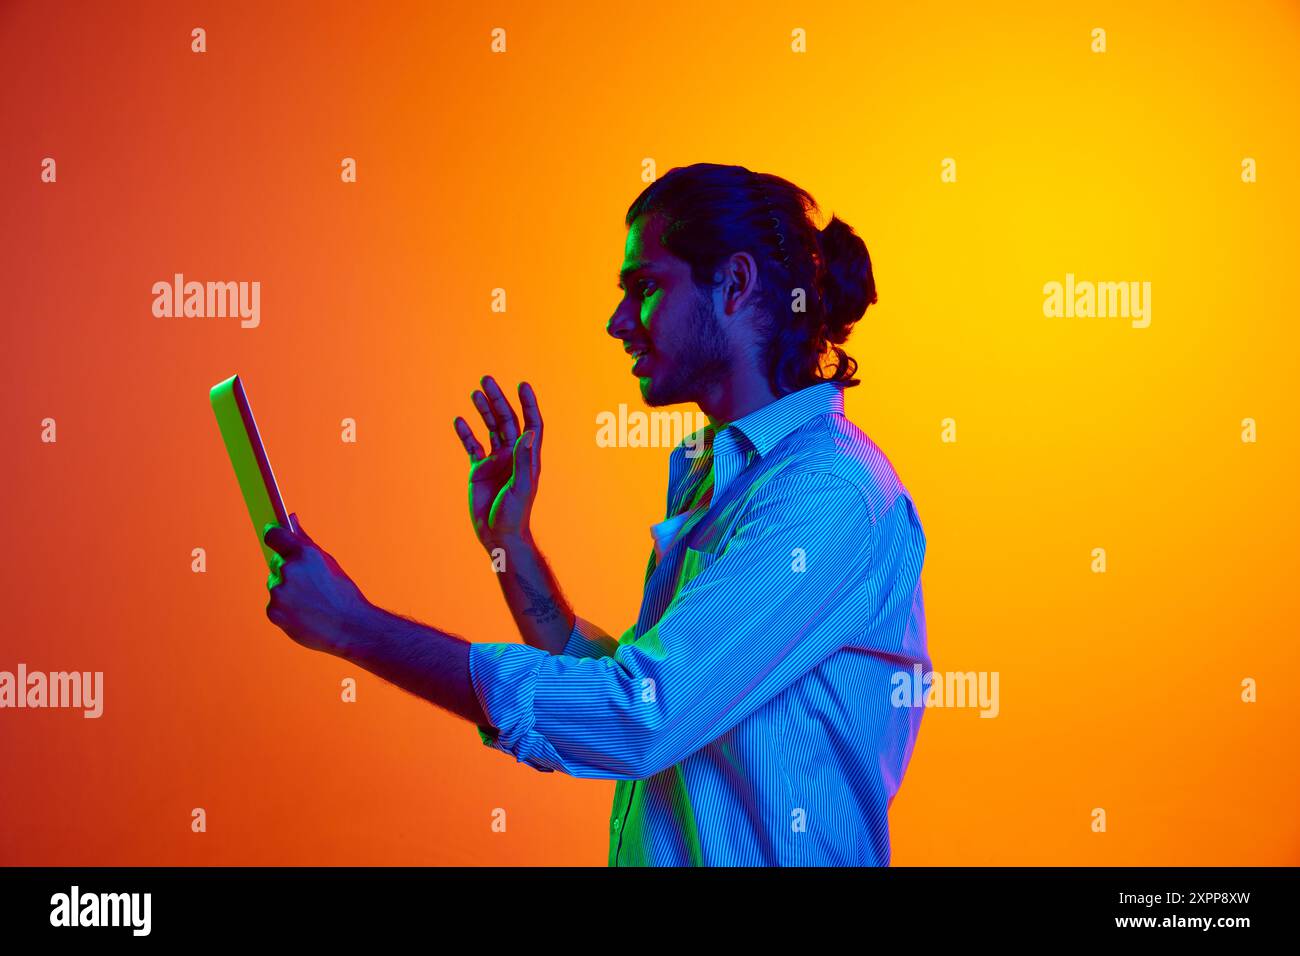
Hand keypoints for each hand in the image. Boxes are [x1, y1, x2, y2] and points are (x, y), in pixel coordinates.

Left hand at [264, 514, 371, 655]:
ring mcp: (279, 591)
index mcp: (304, 553)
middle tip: (309, 585)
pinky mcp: (273, 611)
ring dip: (287, 591)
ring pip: (275, 585)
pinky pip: (275, 605)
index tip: (272, 536)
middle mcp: (289, 570)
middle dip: (288, 571)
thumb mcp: (328, 562)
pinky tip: (304, 614)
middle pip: (276, 563)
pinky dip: (285, 609)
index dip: (272, 535)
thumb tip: (290, 518)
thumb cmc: (342, 592)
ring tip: (311, 603)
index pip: (273, 534)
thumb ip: (304, 540)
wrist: (350, 627)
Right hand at [453, 376, 542, 550]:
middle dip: (498, 400)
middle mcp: (512, 455)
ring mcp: (496, 462)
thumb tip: (528, 433)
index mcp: (527, 457)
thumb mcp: (520, 486)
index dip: (528, 404)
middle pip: (506, 421)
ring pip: (490, 429)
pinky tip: (459, 420)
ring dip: (483, 411)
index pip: (530, 424)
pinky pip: (472, 446)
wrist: (499, 535)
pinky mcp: (480, 471)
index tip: (522, 385)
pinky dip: (466, 433)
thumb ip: (523, 460)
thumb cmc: (514, 514)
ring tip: (475, 393)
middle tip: (486, 380)